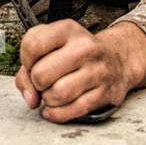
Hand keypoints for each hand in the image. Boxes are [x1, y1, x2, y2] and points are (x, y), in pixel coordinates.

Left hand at [15, 20, 145, 122]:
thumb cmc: (78, 54)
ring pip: (56, 95)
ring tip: (53, 93)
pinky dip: (58, 114)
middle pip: (41, 74)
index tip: (32, 65)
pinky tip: (56, 108)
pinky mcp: (105, 93)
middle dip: (36, 84)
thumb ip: (29, 68)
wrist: (119, 58)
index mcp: (68, 30)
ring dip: (48, 99)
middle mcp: (85, 48)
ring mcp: (97, 71)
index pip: (32, 45)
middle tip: (44, 82)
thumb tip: (30, 97)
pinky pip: (73, 110)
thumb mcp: (53, 46)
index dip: (26, 61)